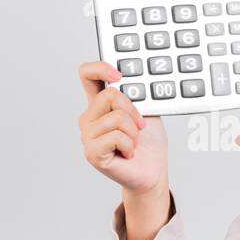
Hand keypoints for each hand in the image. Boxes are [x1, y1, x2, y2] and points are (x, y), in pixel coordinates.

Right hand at [77, 60, 167, 195]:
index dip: (100, 68)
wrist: (152, 171)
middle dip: (133, 109)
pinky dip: (130, 145)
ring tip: (132, 143)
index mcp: (100, 104)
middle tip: (139, 126)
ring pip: (117, 117)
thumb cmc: (148, 142)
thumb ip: (133, 94)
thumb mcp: (145, 110)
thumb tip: (126, 82)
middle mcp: (90, 118)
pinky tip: (128, 153)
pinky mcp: (92, 152)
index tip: (118, 75)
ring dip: (134, 132)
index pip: (88, 75)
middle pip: (110, 95)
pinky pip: (116, 136)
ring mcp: (88, 135)